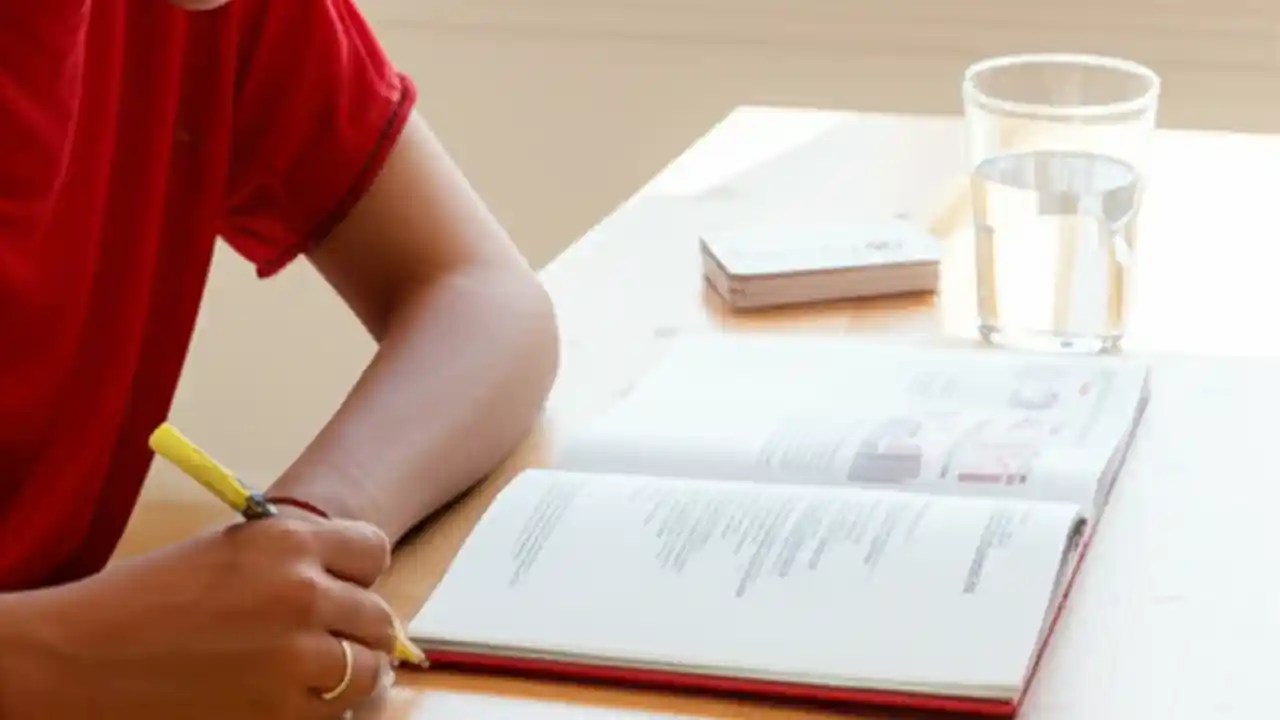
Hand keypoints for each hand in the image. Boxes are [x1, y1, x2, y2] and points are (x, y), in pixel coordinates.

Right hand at [0, 518, 396, 718]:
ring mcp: (298, 656)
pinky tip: (288, 698)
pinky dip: (321, 709)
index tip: (346, 587)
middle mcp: (305, 593)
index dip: (360, 573)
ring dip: (349, 675)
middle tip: (332, 638)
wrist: (82, 657)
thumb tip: (348, 587)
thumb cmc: (149, 599)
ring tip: (318, 674)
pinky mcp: (283, 712)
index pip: (375, 552)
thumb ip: (294, 561)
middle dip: (358, 629)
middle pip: (377, 616)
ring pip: (368, 670)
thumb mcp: (231, 551)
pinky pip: (335, 712)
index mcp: (290, 540)